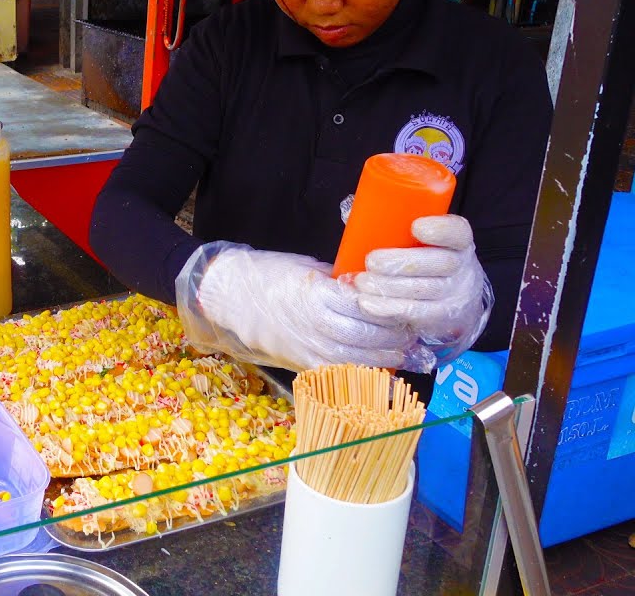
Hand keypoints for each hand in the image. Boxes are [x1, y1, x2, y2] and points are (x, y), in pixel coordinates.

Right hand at [176, 243, 415, 370]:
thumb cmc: (271, 275)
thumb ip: (341, 282)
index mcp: (317, 294)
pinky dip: (359, 374)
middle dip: (393, 338)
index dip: (390, 310)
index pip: (366, 306)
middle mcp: (313, 323)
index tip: (406, 309)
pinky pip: (335, 373)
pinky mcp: (299, 362)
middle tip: (411, 335)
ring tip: (401, 354)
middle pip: (365, 336)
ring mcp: (305, 346)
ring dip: (382, 359)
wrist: (231, 296)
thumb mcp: (310, 268)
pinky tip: (376, 370)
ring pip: (354, 359)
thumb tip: (375, 289)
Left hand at [355, 215, 491, 351]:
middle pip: (440, 262)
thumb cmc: (424, 260)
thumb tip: (355, 217)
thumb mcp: (421, 242)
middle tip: (371, 261)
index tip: (416, 226)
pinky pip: (417, 313)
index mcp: (458, 240)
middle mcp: (462, 266)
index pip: (457, 232)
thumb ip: (398, 229)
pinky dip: (389, 307)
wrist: (452, 300)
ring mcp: (456, 293)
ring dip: (389, 286)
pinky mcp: (442, 317)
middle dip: (402, 262)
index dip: (440, 229)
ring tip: (361, 282)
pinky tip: (368, 302)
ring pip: (425, 289)